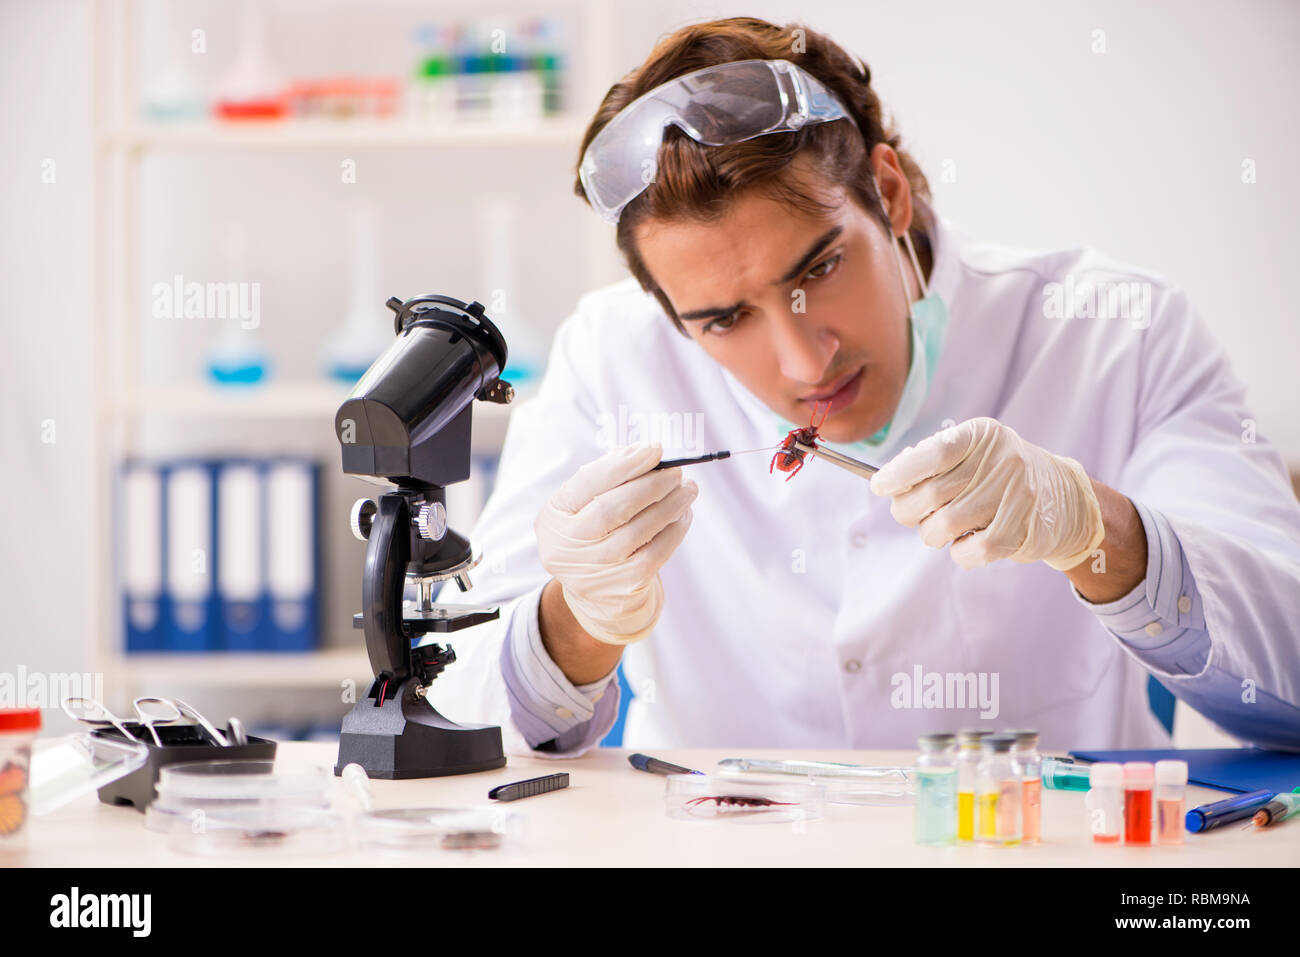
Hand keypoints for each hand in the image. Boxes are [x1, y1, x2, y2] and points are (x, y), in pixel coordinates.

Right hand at [535, 444, 697, 644]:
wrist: (597, 594)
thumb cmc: (594, 535)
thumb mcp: (583, 507)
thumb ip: (607, 478)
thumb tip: (646, 453)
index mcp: (554, 517)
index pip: (587, 483)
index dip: (623, 464)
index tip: (653, 449)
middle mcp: (567, 547)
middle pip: (612, 508)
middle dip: (650, 485)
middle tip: (676, 472)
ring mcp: (595, 570)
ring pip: (639, 530)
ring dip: (670, 504)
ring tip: (687, 489)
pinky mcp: (625, 585)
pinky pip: (657, 552)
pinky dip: (675, 529)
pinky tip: (683, 514)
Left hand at [869, 417, 1104, 569]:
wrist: (1062, 498)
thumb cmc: (997, 475)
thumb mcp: (973, 452)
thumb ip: (932, 461)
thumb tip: (888, 480)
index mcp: (982, 435)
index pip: (933, 453)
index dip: (900, 472)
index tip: (878, 485)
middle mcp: (1002, 460)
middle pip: (931, 494)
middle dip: (908, 511)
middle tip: (912, 514)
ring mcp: (1016, 495)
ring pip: (945, 525)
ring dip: (931, 534)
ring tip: (940, 529)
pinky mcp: (1024, 530)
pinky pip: (971, 551)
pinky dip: (958, 553)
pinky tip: (964, 544)